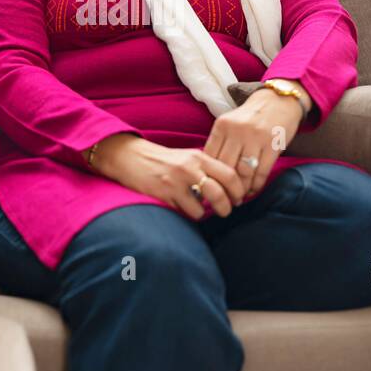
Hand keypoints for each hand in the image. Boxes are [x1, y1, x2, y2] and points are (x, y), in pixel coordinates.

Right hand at [93, 134, 244, 218]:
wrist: (131, 157)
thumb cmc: (163, 160)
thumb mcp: (187, 157)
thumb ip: (207, 168)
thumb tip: (230, 186)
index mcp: (199, 157)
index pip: (230, 174)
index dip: (239, 190)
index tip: (239, 198)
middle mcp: (190, 167)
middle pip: (221, 192)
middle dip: (227, 207)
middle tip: (226, 211)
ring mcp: (176, 181)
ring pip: (203, 207)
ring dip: (205, 213)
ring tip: (201, 210)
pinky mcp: (164, 194)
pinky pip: (185, 212)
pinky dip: (188, 214)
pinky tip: (183, 208)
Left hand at [203, 88, 304, 199]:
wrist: (278, 100)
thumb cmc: (250, 118)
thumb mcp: (230, 124)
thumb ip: (220, 143)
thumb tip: (209, 173)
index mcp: (222, 125)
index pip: (210, 157)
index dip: (209, 176)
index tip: (209, 189)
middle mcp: (237, 131)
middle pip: (226, 167)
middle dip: (225, 187)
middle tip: (225, 199)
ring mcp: (256, 137)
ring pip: (244, 172)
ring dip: (241, 189)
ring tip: (239, 197)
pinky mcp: (273, 144)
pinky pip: (262, 171)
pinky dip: (256, 185)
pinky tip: (253, 190)